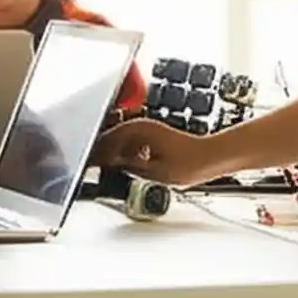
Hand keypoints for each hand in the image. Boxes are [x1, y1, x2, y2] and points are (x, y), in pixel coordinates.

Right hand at [91, 119, 219, 186]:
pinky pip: (131, 141)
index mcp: (139, 130)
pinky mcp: (154, 135)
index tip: (87, 163)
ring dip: (111, 151)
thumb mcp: (154, 171)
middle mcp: (142, 125)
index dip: (95, 152)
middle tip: (91, 166)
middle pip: (111, 136)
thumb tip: (112, 164)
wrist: (210, 157)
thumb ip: (129, 165)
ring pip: (120, 138)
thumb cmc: (190, 162)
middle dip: (101, 151)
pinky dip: (123, 151)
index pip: (107, 139)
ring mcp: (148, 129)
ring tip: (103, 166)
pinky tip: (123, 164)